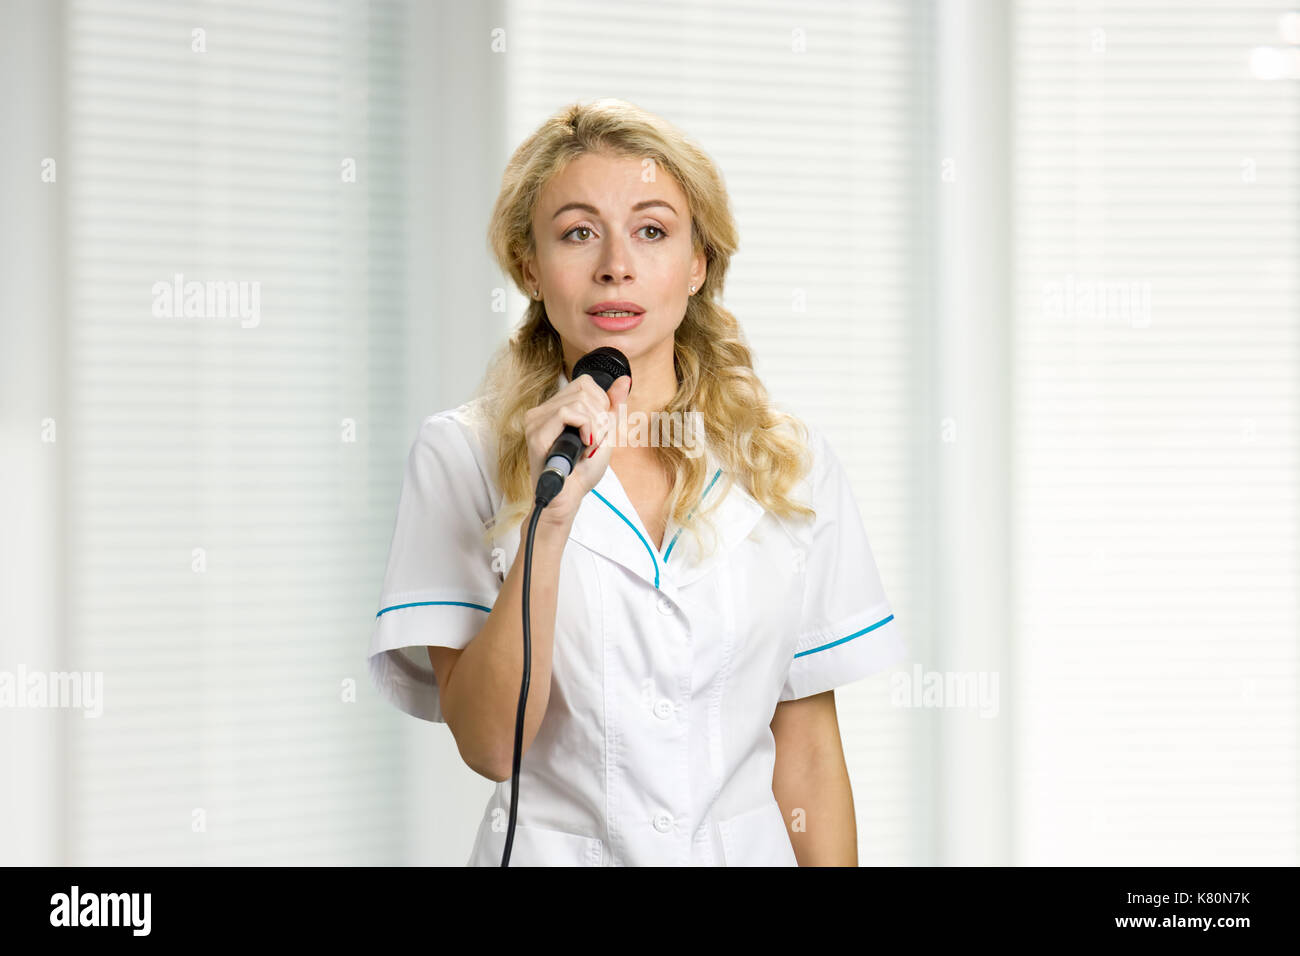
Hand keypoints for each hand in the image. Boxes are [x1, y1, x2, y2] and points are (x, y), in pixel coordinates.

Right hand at [524, 372, 631, 528]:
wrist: (568, 499)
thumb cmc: (582, 472)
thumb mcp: (605, 433)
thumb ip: (613, 407)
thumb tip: (625, 380)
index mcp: (554, 409)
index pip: (584, 383)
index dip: (602, 402)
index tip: (600, 428)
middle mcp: (541, 411)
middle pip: (583, 388)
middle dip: (600, 416)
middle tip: (594, 441)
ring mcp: (536, 421)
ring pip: (578, 400)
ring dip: (595, 426)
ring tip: (588, 446)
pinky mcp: (536, 433)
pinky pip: (567, 413)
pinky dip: (585, 428)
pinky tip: (584, 446)